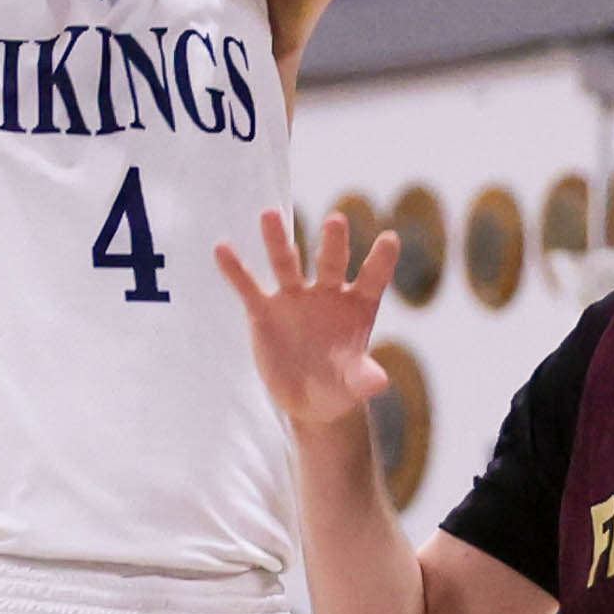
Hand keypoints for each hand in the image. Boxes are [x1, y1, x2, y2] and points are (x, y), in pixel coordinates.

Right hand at [213, 205, 396, 433]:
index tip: (390, 239)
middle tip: (336, 220)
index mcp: (357, 305)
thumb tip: (379, 382)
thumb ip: (363, 379)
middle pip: (330, 262)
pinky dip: (235, 269)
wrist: (308, 399)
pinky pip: (248, 287)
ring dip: (278, 241)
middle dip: (333, 242)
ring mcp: (294, 299)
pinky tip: (222, 248)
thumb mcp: (352, 386)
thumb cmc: (339, 388)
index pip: (372, 279)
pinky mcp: (264, 311)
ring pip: (287, 263)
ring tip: (269, 214)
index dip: (381, 261)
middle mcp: (327, 294)